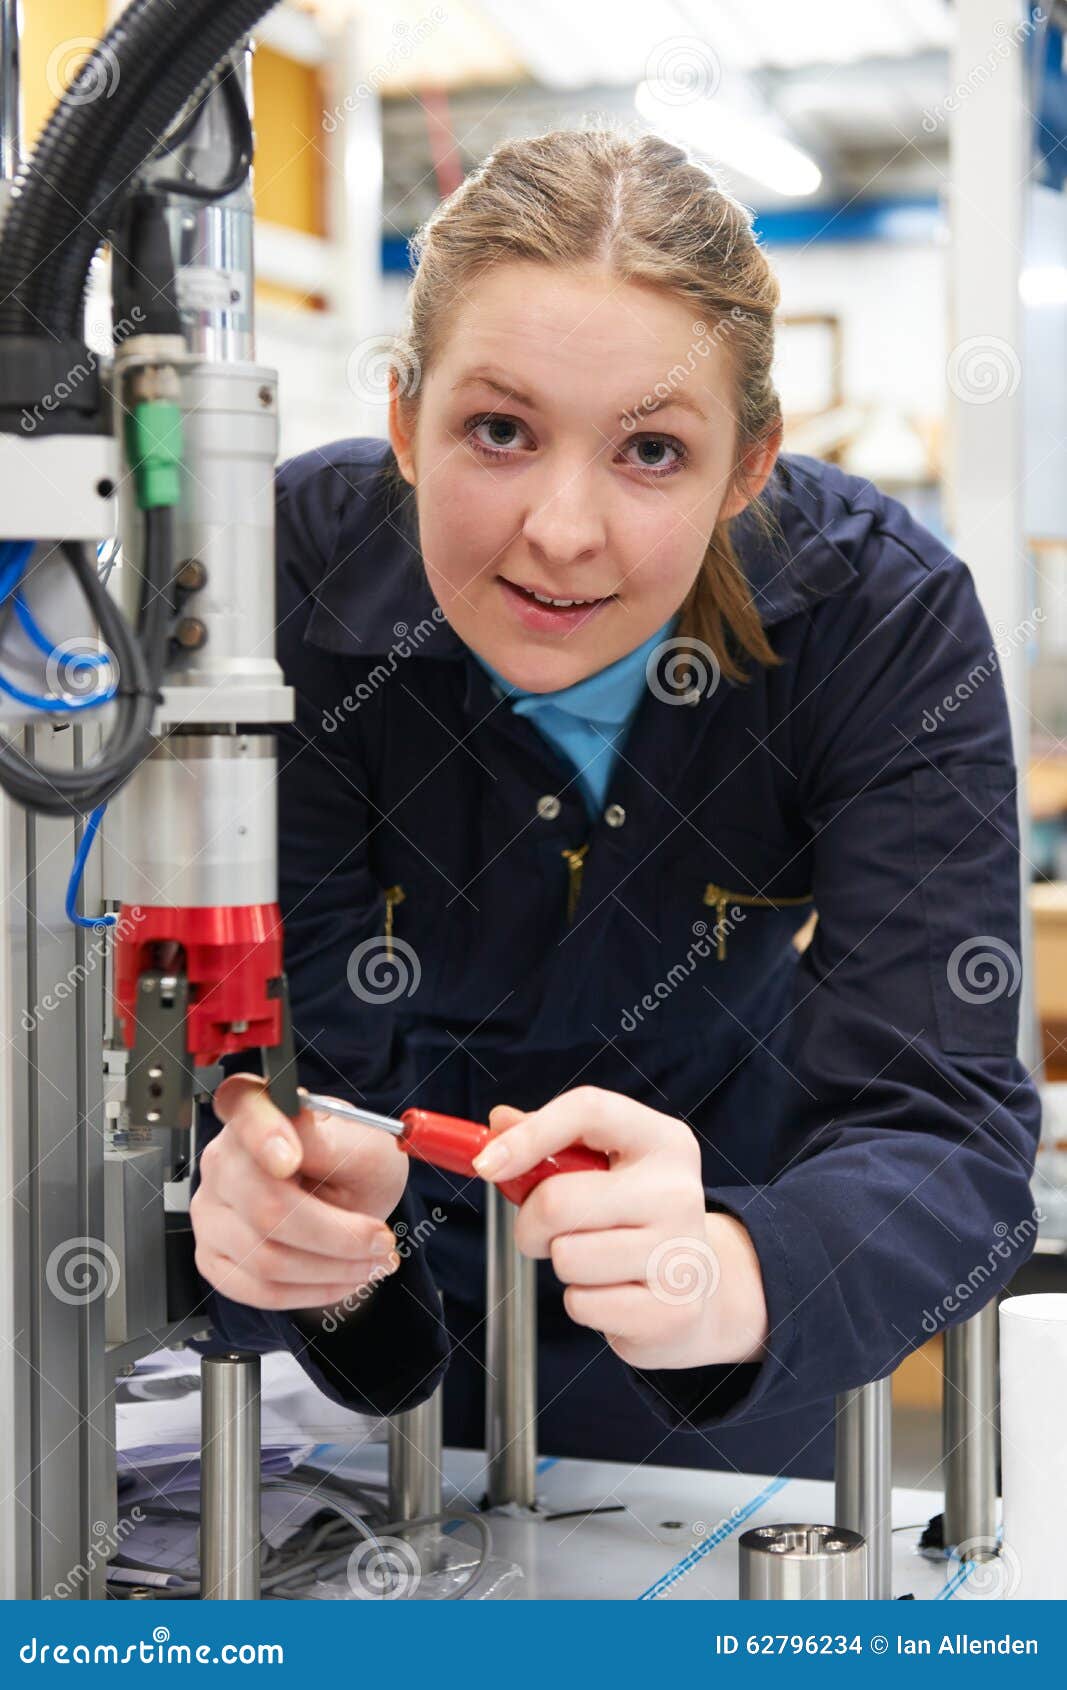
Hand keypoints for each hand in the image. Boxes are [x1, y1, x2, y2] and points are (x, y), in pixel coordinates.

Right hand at [191, 1074, 407, 1314]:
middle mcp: (222, 1159)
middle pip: (266, 1207)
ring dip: (334, 1269)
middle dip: (337, 1235)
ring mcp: (210, 1211)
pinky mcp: (214, 1258)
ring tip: (373, 1261)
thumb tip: (297, 1128)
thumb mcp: (365, 1146)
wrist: (348, 1196)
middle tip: (382, 1241)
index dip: (261, 1134)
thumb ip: (329, 1139)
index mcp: (256, 1113)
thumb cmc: (354, 1163)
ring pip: (265, 1258)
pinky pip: (259, 1290)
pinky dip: (313, 1291)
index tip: (290, 1159)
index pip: (241, 1107)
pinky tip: (344, 1278)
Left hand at [473, 1086, 768, 1371]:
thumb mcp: (606, 1168)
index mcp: (664, 1141)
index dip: (529, 1133)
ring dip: (563, 1264)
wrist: (701, 1286)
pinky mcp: (673, 1311)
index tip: (485, 1164)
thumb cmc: (635, 1216)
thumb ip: (552, 1141)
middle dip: (531, 1223)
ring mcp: (681, 1252)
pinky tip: (615, 1292)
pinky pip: (582, 1303)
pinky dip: (583, 1302)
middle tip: (546, 1232)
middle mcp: (679, 1191)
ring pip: (566, 1256)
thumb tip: (499, 1121)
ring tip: (595, 1260)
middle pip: (558, 1200)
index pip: (589, 1111)